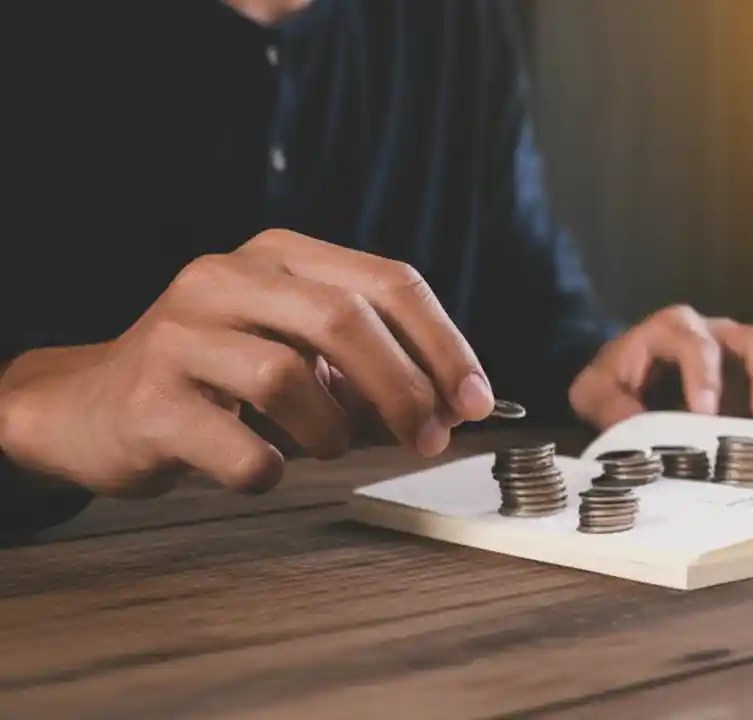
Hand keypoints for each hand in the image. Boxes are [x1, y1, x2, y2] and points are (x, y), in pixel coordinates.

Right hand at [0, 229, 493, 497]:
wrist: (93, 407)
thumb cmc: (220, 380)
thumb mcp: (299, 351)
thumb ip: (371, 370)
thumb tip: (455, 407)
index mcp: (279, 257)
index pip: (389, 281)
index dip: (444, 345)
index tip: (477, 401)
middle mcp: (227, 279)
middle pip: (346, 320)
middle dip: (406, 389)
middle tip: (431, 439)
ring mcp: (180, 334)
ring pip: (290, 377)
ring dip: (332, 431)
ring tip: (324, 445)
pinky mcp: (150, 400)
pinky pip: (242, 448)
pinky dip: (272, 469)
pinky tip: (264, 466)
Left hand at [569, 304, 752, 428]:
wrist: (629, 379)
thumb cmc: (615, 383)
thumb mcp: (594, 392)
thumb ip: (607, 404)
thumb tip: (635, 424)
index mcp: (671, 331)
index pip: (695, 344)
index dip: (704, 377)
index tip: (706, 415)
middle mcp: (715, 332)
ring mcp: (743, 347)